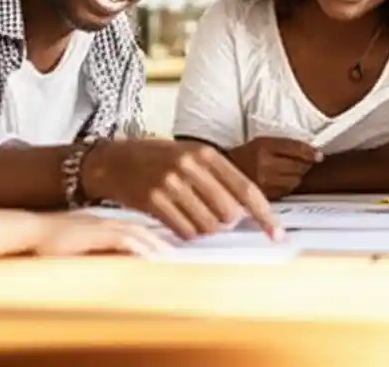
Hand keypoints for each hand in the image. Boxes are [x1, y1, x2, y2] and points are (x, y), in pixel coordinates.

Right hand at [32, 214, 170, 256]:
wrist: (27, 230)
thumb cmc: (48, 241)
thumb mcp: (78, 245)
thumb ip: (96, 251)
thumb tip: (113, 263)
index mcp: (103, 224)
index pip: (137, 229)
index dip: (154, 239)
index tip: (169, 251)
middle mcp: (106, 222)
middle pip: (142, 229)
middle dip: (161, 241)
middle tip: (178, 254)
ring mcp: (100, 226)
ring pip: (137, 233)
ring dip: (155, 246)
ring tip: (169, 259)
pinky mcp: (93, 234)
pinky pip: (123, 239)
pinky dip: (138, 247)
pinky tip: (150, 257)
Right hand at [84, 140, 281, 240]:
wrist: (112, 160)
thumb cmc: (157, 160)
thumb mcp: (190, 156)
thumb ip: (219, 178)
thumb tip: (248, 212)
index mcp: (206, 153)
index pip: (246, 189)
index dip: (264, 215)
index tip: (276, 235)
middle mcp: (190, 165)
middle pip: (229, 213)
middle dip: (228, 223)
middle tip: (216, 219)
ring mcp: (170, 183)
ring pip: (208, 226)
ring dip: (206, 230)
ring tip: (193, 216)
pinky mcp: (153, 201)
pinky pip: (185, 232)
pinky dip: (188, 234)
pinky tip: (179, 222)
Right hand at [228, 137, 322, 199]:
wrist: (223, 172)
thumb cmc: (246, 155)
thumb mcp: (263, 142)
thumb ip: (287, 146)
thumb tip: (315, 154)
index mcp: (263, 147)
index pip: (295, 148)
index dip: (310, 152)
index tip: (318, 155)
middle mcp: (264, 164)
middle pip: (298, 166)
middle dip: (304, 165)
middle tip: (300, 163)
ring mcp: (263, 182)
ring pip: (294, 181)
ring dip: (297, 176)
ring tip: (288, 172)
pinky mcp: (263, 196)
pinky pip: (286, 191)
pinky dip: (288, 186)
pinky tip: (281, 181)